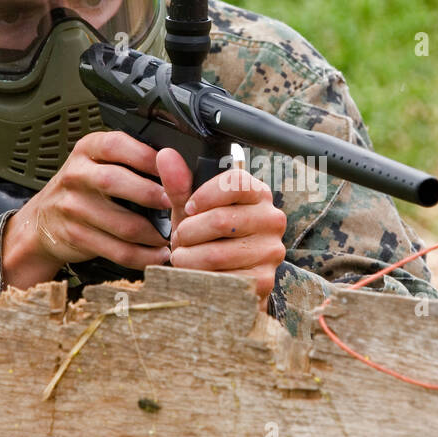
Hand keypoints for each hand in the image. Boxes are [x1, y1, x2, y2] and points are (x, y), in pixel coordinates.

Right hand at [2, 131, 172, 288]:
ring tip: (173, 234)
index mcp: (87, 150)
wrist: (42, 220)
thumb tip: (177, 165)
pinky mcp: (77, 236)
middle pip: (114, 182)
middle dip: (151, 194)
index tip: (172, 169)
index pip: (116, 145)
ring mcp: (73, 207)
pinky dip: (143, 255)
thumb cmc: (83, 188)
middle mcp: (76, 175)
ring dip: (154, 233)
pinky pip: (117, 249)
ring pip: (122, 224)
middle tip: (175, 204)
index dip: (147, 157)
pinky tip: (157, 253)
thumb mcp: (98, 162)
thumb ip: (130, 160)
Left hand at [156, 147, 287, 306]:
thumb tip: (165, 156)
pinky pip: (221, 278)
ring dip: (188, 257)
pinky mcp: (264, 280)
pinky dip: (199, 277)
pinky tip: (197, 273)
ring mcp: (271, 251)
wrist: (228, 278)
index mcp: (258, 195)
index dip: (204, 195)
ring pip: (217, 253)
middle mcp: (271, 219)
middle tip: (180, 239)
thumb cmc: (211, 237)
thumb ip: (180, 185)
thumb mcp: (193, 210)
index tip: (189, 208)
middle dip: (188, 232)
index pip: (235, 182)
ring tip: (183, 256)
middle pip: (221, 220)